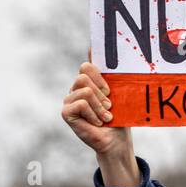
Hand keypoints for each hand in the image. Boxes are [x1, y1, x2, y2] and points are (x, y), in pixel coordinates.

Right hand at [61, 62, 139, 186]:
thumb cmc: (119, 117)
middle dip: (101, 91)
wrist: (117, 140)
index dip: (99, 76)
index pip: (86, 65)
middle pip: (83, 74)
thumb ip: (106, 72)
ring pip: (85, 89)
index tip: (110, 91)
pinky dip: (93, 113)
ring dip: (99, 105)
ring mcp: (69, 100)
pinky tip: (97, 122)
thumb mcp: (117, 92)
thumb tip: (93, 46)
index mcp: (88, 82)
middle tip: (109, 106)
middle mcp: (76, 89)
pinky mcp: (66, 112)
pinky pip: (81, 103)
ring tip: (105, 116)